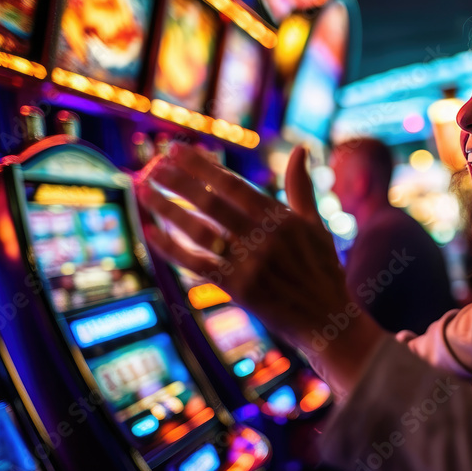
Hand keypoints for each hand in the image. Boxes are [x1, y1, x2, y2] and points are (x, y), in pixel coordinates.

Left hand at [135, 144, 384, 393]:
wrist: (328, 321)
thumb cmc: (322, 270)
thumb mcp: (316, 225)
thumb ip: (302, 187)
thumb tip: (301, 148)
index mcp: (282, 218)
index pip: (233, 185)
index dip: (201, 165)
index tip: (175, 150)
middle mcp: (265, 237)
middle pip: (211, 203)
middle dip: (178, 181)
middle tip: (151, 165)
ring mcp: (250, 264)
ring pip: (199, 230)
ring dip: (167, 209)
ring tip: (143, 190)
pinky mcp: (239, 289)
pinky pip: (197, 264)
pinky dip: (171, 248)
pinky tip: (151, 233)